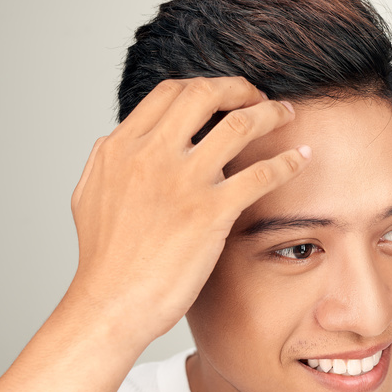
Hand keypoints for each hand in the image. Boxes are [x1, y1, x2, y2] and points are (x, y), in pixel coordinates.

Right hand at [65, 77, 309, 349]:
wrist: (110, 305)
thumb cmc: (103, 262)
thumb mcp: (90, 196)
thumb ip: (108, 161)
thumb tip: (120, 140)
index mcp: (121, 147)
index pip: (168, 93)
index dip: (203, 87)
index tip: (224, 95)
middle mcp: (151, 155)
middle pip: (205, 95)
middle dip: (240, 88)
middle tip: (260, 97)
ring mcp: (183, 181)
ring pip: (240, 124)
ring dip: (271, 113)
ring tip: (288, 114)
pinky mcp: (211, 212)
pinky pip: (261, 173)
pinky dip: (288, 161)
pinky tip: (302, 159)